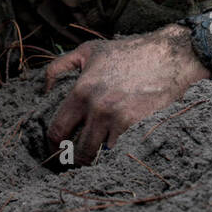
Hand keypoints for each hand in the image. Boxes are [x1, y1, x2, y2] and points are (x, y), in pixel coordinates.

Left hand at [42, 25, 210, 164]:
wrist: (168, 57)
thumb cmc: (128, 53)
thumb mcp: (88, 51)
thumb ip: (60, 66)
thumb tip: (43, 89)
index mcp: (80, 91)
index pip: (57, 130)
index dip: (55, 144)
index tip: (58, 149)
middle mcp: (96, 107)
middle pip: (75, 149)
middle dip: (73, 158)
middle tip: (75, 160)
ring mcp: (116, 119)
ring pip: (96, 155)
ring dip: (94, 159)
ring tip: (94, 159)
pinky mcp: (136, 126)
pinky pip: (118, 151)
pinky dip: (115, 153)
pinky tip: (115, 150)